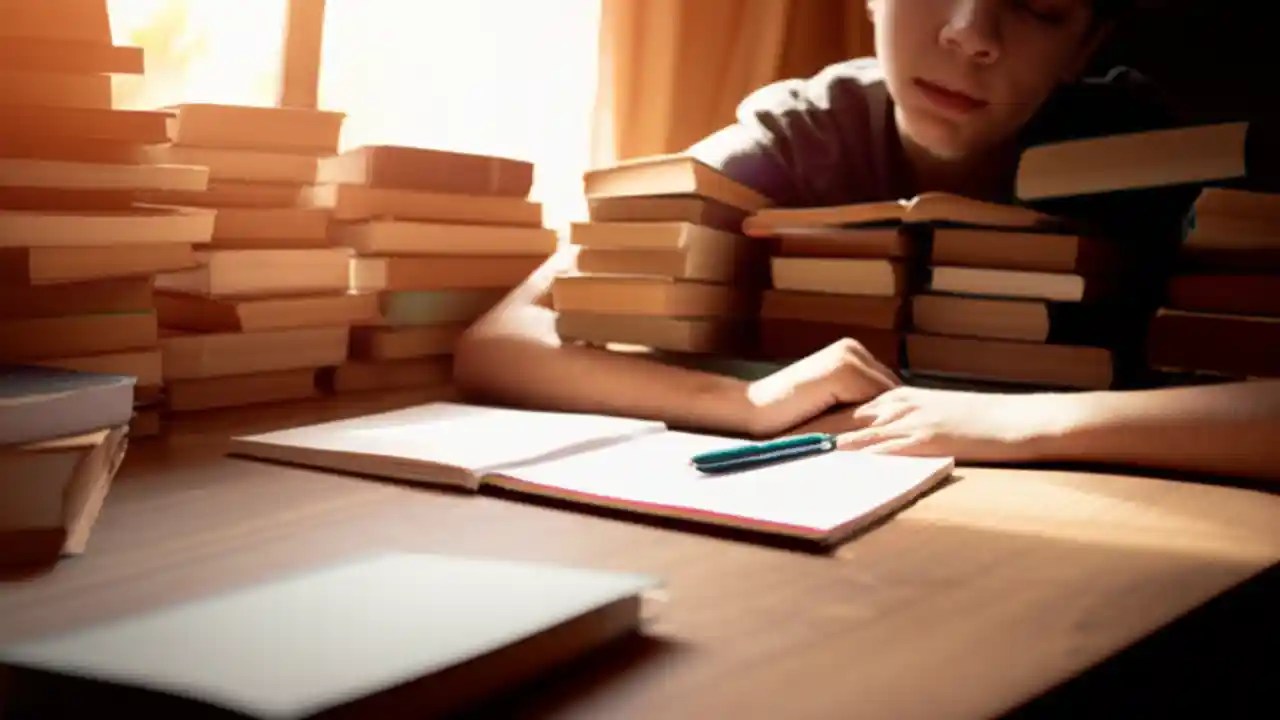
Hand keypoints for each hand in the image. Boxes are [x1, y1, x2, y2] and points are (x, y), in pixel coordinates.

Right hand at [744, 338, 900, 436]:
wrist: (749, 410)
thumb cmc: (786, 415)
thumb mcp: (831, 405)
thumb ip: (857, 404)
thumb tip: (894, 423)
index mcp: (851, 353)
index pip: (887, 386)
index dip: (892, 412)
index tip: (894, 435)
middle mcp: (852, 349)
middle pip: (893, 391)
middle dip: (892, 415)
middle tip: (893, 442)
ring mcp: (848, 358)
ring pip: (887, 398)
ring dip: (885, 420)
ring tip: (883, 444)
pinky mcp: (842, 372)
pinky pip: (873, 402)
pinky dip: (872, 422)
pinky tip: (868, 440)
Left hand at [795, 386, 1068, 461]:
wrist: (1017, 420)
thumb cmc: (982, 424)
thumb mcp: (936, 419)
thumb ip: (907, 428)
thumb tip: (883, 446)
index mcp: (898, 399)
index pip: (845, 410)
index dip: (812, 422)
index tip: (782, 433)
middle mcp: (897, 405)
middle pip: (838, 418)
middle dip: (804, 433)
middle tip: (770, 446)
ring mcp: (909, 420)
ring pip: (852, 431)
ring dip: (818, 445)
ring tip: (786, 458)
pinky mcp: (922, 437)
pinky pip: (882, 447)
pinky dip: (854, 456)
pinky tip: (832, 466)